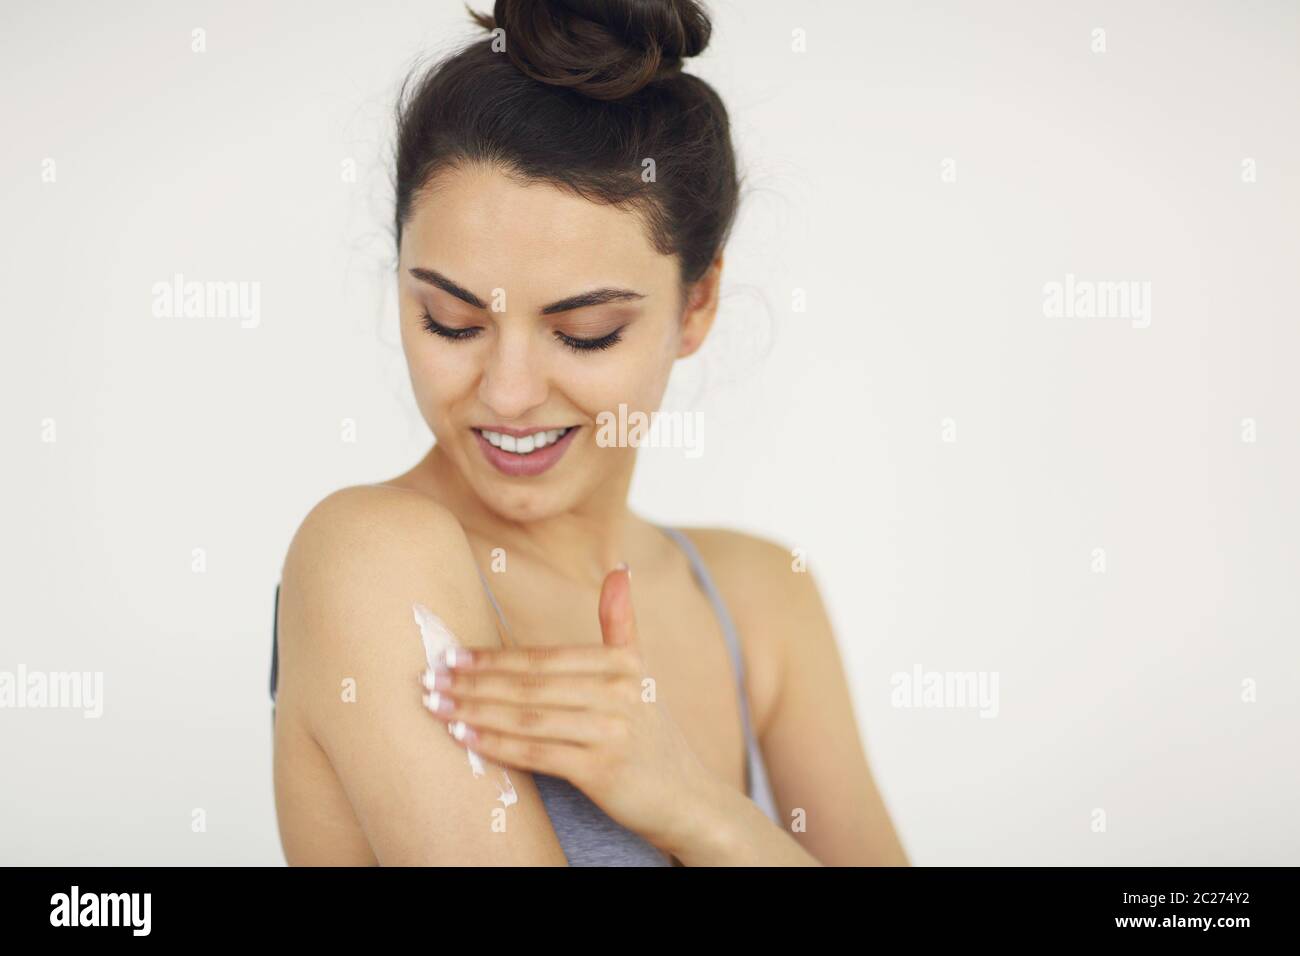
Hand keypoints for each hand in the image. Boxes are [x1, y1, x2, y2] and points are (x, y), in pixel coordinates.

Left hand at [417, 565, 718, 851]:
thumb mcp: (640, 673)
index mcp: (622, 664)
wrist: (687, 797)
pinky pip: (537, 753)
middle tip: (429, 678)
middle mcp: (618, 693)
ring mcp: (610, 732)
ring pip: (528, 717)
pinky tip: (465, 736)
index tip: (451, 655)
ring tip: (435, 705)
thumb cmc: (651, 733)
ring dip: (474, 710)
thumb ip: (621, 623)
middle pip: (530, 685)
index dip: (495, 657)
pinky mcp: (602, 771)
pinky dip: (496, 744)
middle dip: (474, 681)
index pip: (544, 658)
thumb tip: (619, 568)